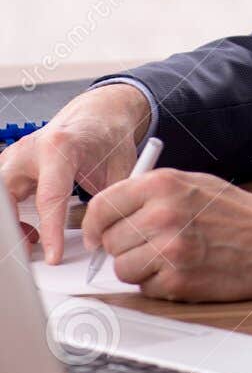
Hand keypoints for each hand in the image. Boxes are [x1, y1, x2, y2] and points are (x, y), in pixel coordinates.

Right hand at [0, 83, 150, 263]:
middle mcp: (30, 150)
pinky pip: (3, 198)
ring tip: (33, 239)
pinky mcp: (10, 166)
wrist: (97, 115)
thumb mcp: (119, 169)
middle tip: (31, 251)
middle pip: (7, 197)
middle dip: (13, 228)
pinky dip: (10, 216)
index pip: (49, 197)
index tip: (54, 256)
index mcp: (59, 148)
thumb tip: (99, 241)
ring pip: (1, 199)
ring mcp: (15, 157)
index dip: (51, 232)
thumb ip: (109, 204)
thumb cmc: (107, 137)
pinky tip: (28, 227)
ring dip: (10, 223)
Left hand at [82, 168, 251, 300]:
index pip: (101, 206)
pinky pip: (144, 288)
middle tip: (149, 244)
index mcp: (162, 185)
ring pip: (122, 268)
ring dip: (139, 268)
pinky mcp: (179, 280)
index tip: (96, 234)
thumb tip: (106, 215)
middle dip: (124, 246)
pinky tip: (183, 269)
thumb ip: (148, 193)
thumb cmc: (234, 212)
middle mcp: (162, 214)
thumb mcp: (192, 183)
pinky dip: (158, 283)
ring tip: (168, 257)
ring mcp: (170, 249)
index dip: (94, 225)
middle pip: (109, 241)